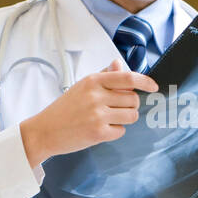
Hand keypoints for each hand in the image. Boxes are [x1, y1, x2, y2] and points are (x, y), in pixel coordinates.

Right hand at [18, 61, 157, 165]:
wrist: (44, 131)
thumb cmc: (63, 109)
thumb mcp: (82, 86)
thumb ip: (104, 76)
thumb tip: (119, 64)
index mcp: (93, 81)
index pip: (127, 78)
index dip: (145, 81)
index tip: (153, 86)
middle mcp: (96, 96)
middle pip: (133, 99)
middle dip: (130, 105)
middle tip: (115, 109)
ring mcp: (97, 115)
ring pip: (131, 115)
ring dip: (125, 118)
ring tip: (109, 119)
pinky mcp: (98, 133)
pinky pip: (121, 131)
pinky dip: (114, 131)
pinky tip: (100, 129)